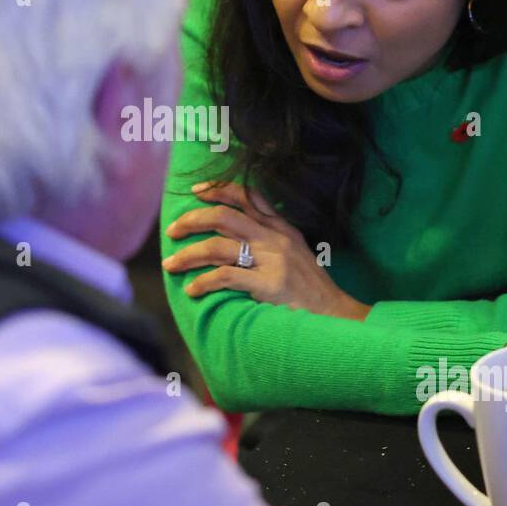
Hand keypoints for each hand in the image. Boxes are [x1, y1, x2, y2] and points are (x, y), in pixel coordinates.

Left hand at [161, 181, 370, 320]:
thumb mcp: (295, 254)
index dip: (218, 189)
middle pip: (224, 217)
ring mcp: (273, 260)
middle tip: (172, 230)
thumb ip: (269, 240)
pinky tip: (193, 290)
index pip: (248, 196)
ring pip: (217, 247)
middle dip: (192, 220)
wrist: (336, 316)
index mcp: (282, 228)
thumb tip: (232, 236)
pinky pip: (225, 276)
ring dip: (188, 255)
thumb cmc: (311, 290)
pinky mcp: (269, 284)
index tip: (196, 190)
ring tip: (171, 265)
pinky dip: (203, 282)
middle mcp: (275, 238)